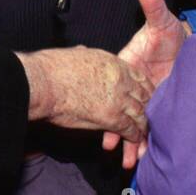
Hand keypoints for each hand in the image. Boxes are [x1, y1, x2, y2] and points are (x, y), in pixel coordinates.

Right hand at [19, 46, 150, 143]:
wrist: (42, 82)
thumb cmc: (51, 68)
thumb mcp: (76, 54)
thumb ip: (86, 55)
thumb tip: (83, 52)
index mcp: (113, 63)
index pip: (138, 76)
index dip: (145, 87)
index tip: (147, 95)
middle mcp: (120, 80)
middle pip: (143, 95)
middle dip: (149, 107)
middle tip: (153, 117)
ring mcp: (118, 99)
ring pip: (141, 114)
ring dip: (144, 125)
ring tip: (147, 134)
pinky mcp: (111, 117)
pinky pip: (130, 129)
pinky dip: (134, 137)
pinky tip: (136, 142)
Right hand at [102, 0, 189, 167]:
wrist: (184, 49)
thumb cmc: (171, 36)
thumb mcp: (162, 21)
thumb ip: (154, 6)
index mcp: (129, 71)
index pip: (119, 92)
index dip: (113, 110)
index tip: (108, 128)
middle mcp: (135, 90)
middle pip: (125, 114)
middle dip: (119, 134)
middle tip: (114, 151)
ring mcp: (146, 102)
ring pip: (135, 126)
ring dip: (132, 144)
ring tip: (130, 163)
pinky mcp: (158, 110)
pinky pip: (149, 129)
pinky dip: (145, 144)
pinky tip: (144, 159)